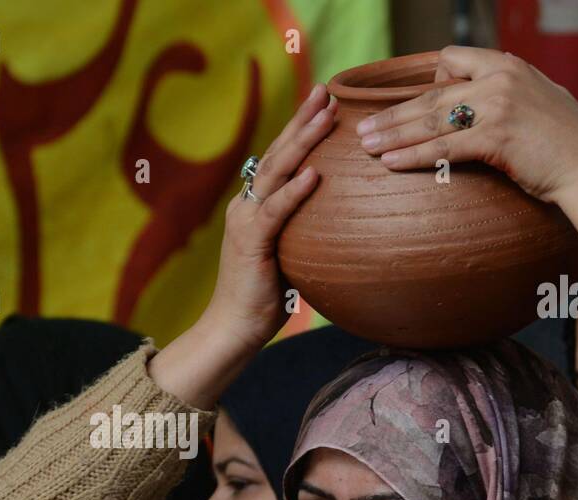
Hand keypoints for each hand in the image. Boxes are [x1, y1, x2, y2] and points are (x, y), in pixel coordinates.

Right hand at [150, 84, 332, 407]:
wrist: (234, 329)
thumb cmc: (265, 299)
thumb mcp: (290, 255)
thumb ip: (304, 231)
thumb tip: (344, 221)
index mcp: (255, 207)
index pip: (280, 159)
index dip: (300, 129)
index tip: (325, 102)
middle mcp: (246, 206)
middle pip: (277, 154)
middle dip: (303, 121)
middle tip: (327, 92)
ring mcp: (245, 222)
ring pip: (276, 172)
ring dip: (303, 142)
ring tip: (326, 116)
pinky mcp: (250, 243)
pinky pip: (275, 211)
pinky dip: (294, 191)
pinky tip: (315, 172)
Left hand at [356, 46, 577, 250]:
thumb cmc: (564, 143)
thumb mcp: (536, 102)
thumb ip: (504, 95)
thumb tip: (472, 106)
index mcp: (508, 65)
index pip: (453, 58)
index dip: (427, 80)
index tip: (407, 105)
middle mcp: (500, 79)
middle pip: (432, 94)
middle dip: (393, 114)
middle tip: (363, 128)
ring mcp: (499, 106)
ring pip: (431, 119)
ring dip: (393, 133)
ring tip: (365, 144)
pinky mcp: (497, 137)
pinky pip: (443, 147)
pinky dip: (413, 155)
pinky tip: (390, 163)